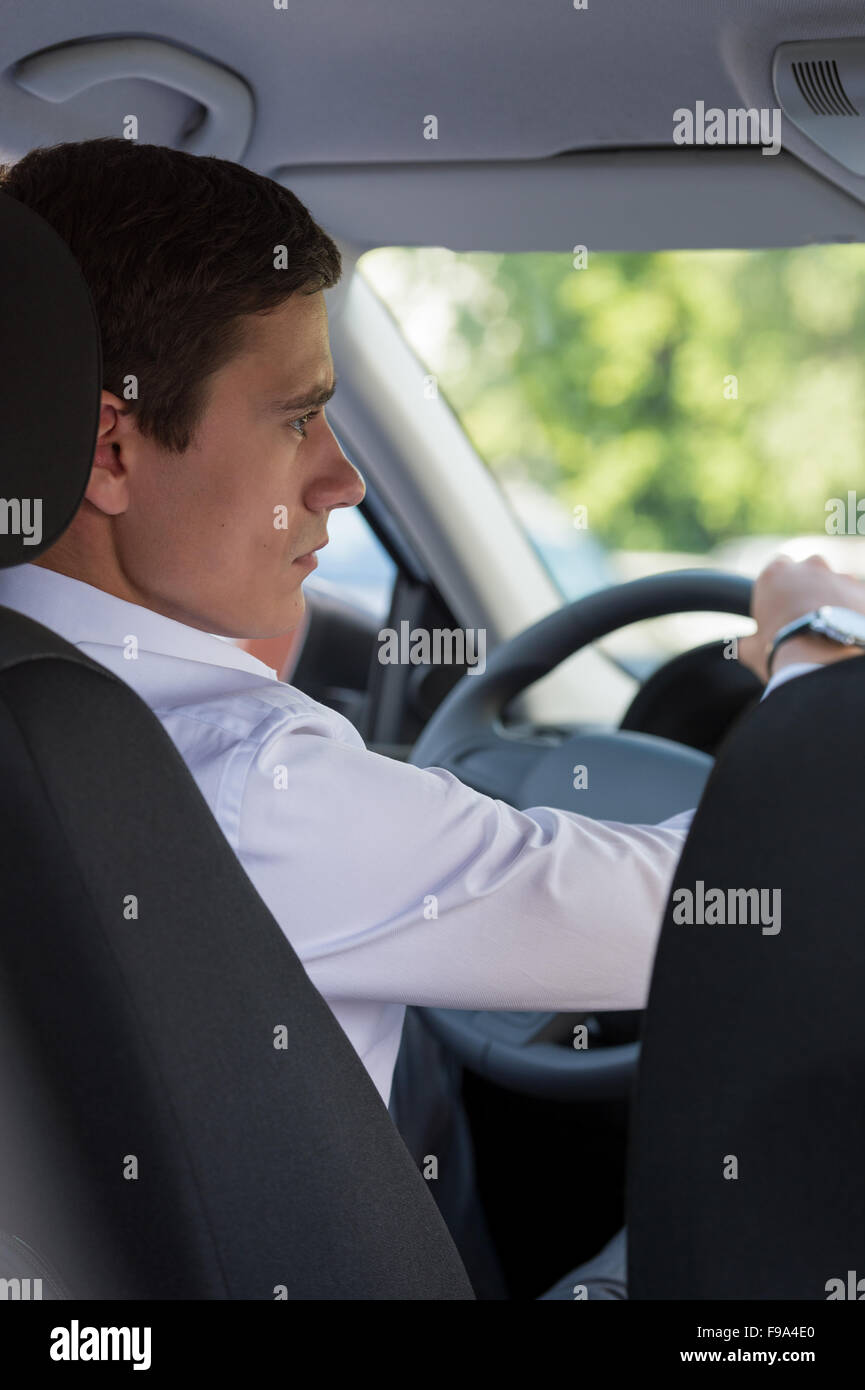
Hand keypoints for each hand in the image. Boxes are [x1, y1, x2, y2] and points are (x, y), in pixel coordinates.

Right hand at [738, 553, 864, 682]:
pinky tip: (848, 634)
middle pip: (810, 572)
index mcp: (775, 573)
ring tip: (831, 631)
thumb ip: (745, 641)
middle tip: (806, 620)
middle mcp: (810, 567)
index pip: (776, 568)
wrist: (823, 663)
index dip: (779, 589)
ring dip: (834, 601)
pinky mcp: (864, 593)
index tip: (779, 609)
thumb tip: (739, 646)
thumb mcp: (752, 650)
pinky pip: (858, 600)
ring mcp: (841, 577)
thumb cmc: (781, 653)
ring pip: (837, 585)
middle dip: (809, 590)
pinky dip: (854, 613)